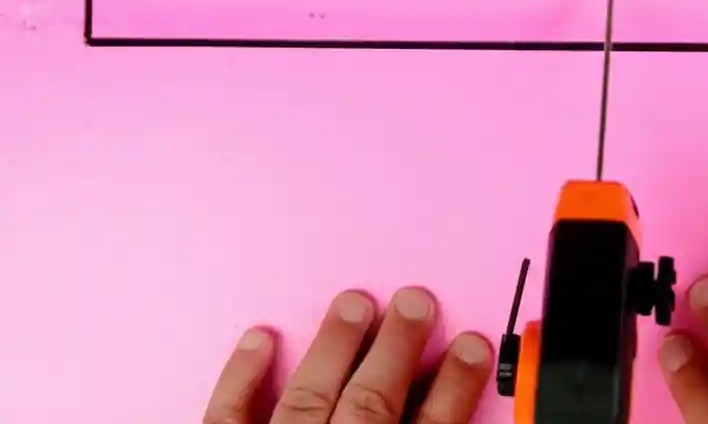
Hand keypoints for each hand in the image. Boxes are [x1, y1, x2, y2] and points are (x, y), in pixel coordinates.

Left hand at [204, 287, 493, 423]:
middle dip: (398, 345)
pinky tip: (261, 338)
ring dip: (335, 346)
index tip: (475, 346)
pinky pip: (227, 416)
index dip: (457, 384)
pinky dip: (243, 377)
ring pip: (310, 396)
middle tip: (415, 300)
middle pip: (373, 399)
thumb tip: (449, 414)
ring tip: (354, 301)